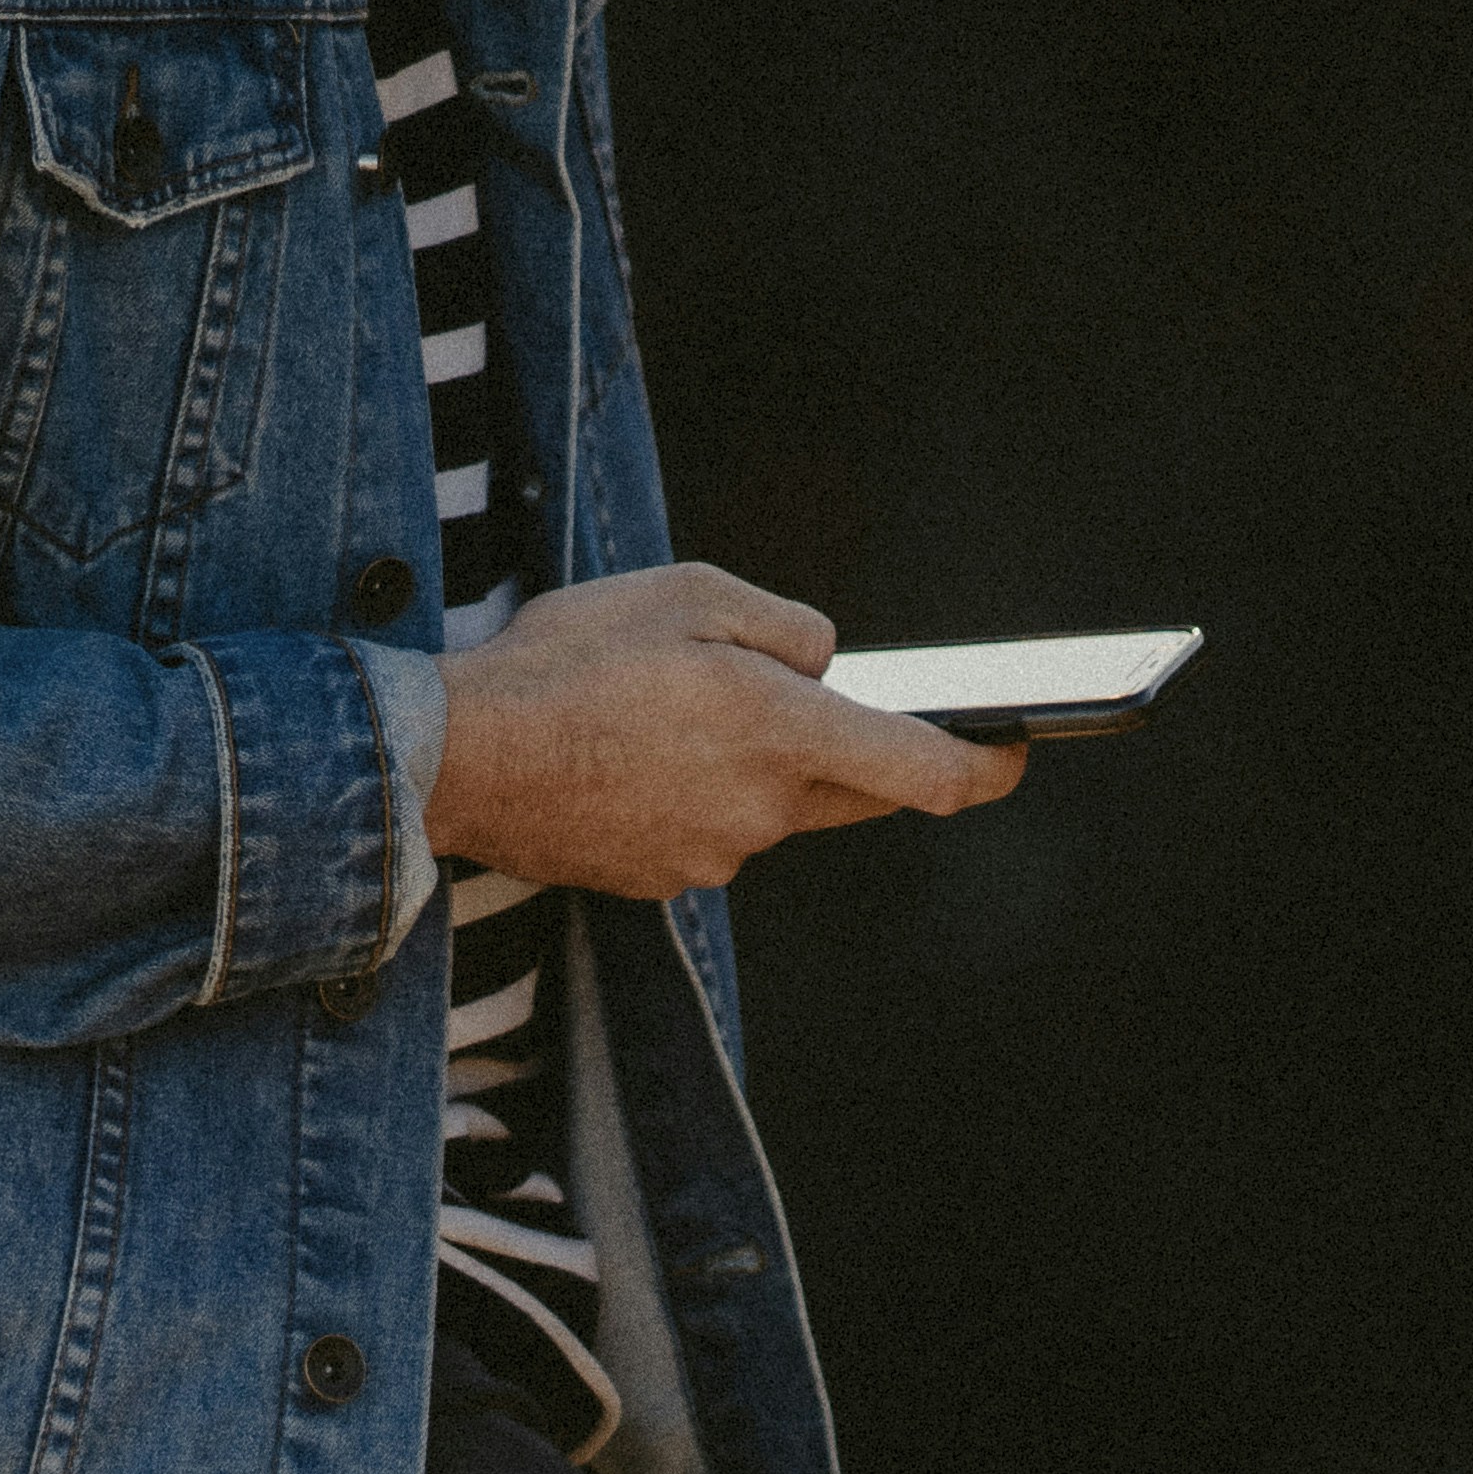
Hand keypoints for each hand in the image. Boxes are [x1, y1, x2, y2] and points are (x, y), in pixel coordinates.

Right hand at [420, 560, 1023, 900]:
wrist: (456, 756)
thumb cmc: (570, 659)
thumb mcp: (689, 591)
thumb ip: (787, 625)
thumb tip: (827, 665)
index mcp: (782, 729)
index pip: (922, 770)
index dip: (984, 767)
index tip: (1015, 751)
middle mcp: (764, 807)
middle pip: (852, 791)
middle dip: (848, 747)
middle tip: (786, 697)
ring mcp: (715, 856)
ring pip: (772, 807)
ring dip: (747, 764)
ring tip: (654, 710)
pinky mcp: (665, 881)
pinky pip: (711, 832)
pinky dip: (691, 795)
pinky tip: (625, 754)